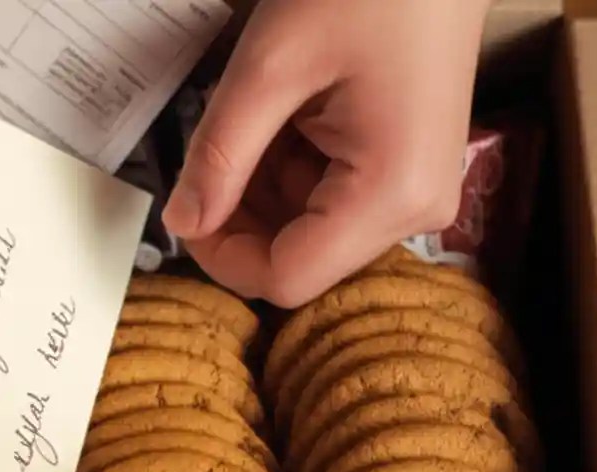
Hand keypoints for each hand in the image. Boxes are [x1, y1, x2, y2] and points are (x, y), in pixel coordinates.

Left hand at [163, 0, 490, 307]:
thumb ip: (219, 155)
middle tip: (213, 154)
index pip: (286, 278)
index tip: (186, 213)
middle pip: (299, 260)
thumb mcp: (270, 68)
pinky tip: (287, 117)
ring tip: (259, 117)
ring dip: (263, 189)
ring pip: (308, 232)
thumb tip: (182, 221)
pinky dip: (290, 170)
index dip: (222, 257)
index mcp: (391, 193)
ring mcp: (415, 194)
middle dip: (242, 217)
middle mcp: (415, 210)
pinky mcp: (406, 176)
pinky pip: (330, 200)